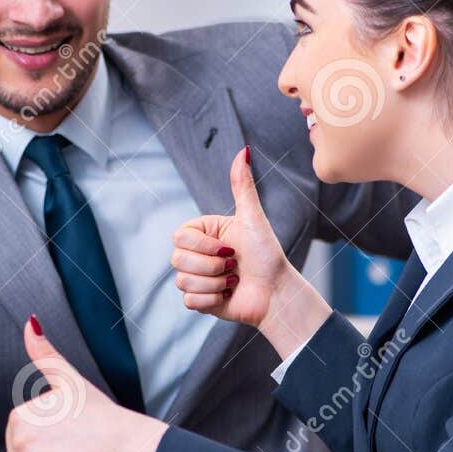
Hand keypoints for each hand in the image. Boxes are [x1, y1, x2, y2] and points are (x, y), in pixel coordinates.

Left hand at [4, 317, 167, 451]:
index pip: (20, 437)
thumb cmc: (102, 416)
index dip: (45, 438)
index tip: (67, 433)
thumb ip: (44, 353)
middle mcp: (18, 439)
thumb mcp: (69, 379)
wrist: (128, 445)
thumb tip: (31, 323)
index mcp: (19, 415)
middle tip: (73, 447)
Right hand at [172, 147, 330, 356]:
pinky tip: (227, 295)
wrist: (275, 292)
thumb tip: (243, 150)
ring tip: (233, 280)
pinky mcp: (198, 300)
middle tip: (233, 264)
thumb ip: (242, 186)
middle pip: (177, 259)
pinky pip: (189, 301)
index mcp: (203, 232)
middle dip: (211, 266)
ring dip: (215, 283)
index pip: (179, 236)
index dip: (204, 246)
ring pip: (183, 281)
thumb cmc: (267, 254)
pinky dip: (212, 299)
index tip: (229, 248)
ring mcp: (196, 277)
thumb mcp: (252, 218)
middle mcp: (196, 254)